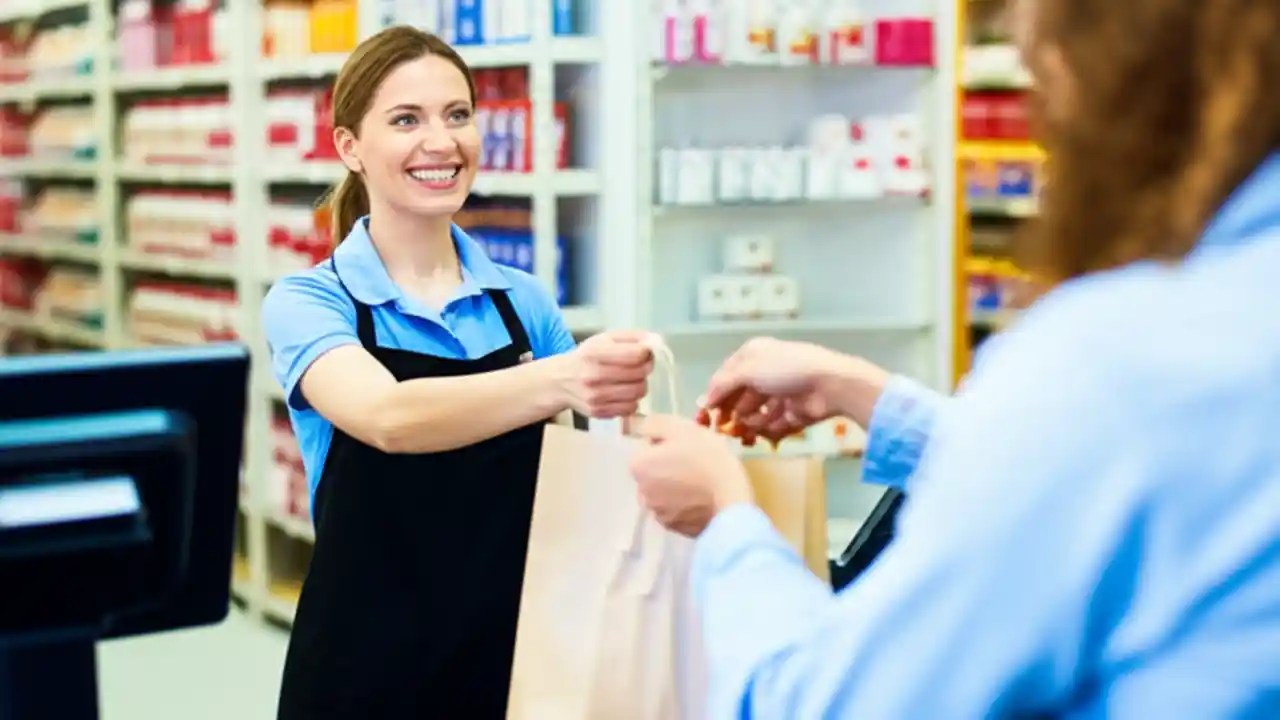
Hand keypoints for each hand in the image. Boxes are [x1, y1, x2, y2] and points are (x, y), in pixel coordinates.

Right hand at [557, 330, 653, 417]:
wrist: (559, 381)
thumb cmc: (586, 357)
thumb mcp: (604, 339)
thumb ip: (632, 337)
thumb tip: (656, 341)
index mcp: (594, 352)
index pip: (635, 355)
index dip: (647, 353)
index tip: (645, 352)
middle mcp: (593, 375)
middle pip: (639, 374)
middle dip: (645, 368)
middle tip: (641, 365)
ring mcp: (595, 397)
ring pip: (638, 392)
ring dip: (640, 384)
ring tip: (631, 379)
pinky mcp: (598, 412)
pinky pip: (630, 408)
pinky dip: (632, 400)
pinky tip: (623, 393)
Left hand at [629, 414, 752, 536]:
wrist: (731, 502)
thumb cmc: (708, 460)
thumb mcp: (683, 428)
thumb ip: (656, 424)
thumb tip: (641, 427)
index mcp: (639, 465)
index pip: (647, 446)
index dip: (667, 442)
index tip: (687, 445)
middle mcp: (640, 491)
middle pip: (653, 470)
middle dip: (669, 465)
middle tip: (696, 462)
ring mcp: (656, 513)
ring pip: (663, 491)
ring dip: (675, 485)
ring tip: (701, 482)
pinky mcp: (673, 528)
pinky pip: (675, 510)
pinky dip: (684, 504)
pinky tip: (702, 499)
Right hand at [699, 337, 889, 444]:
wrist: (830, 384)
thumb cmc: (787, 369)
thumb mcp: (748, 369)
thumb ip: (723, 384)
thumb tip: (705, 399)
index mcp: (753, 355)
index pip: (725, 377)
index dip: (714, 395)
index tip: (704, 415)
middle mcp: (764, 373)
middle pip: (738, 397)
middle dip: (730, 413)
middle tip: (722, 428)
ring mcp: (778, 394)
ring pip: (753, 413)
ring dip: (749, 421)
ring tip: (749, 427)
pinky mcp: (790, 412)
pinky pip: (770, 425)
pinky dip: (767, 427)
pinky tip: (768, 426)